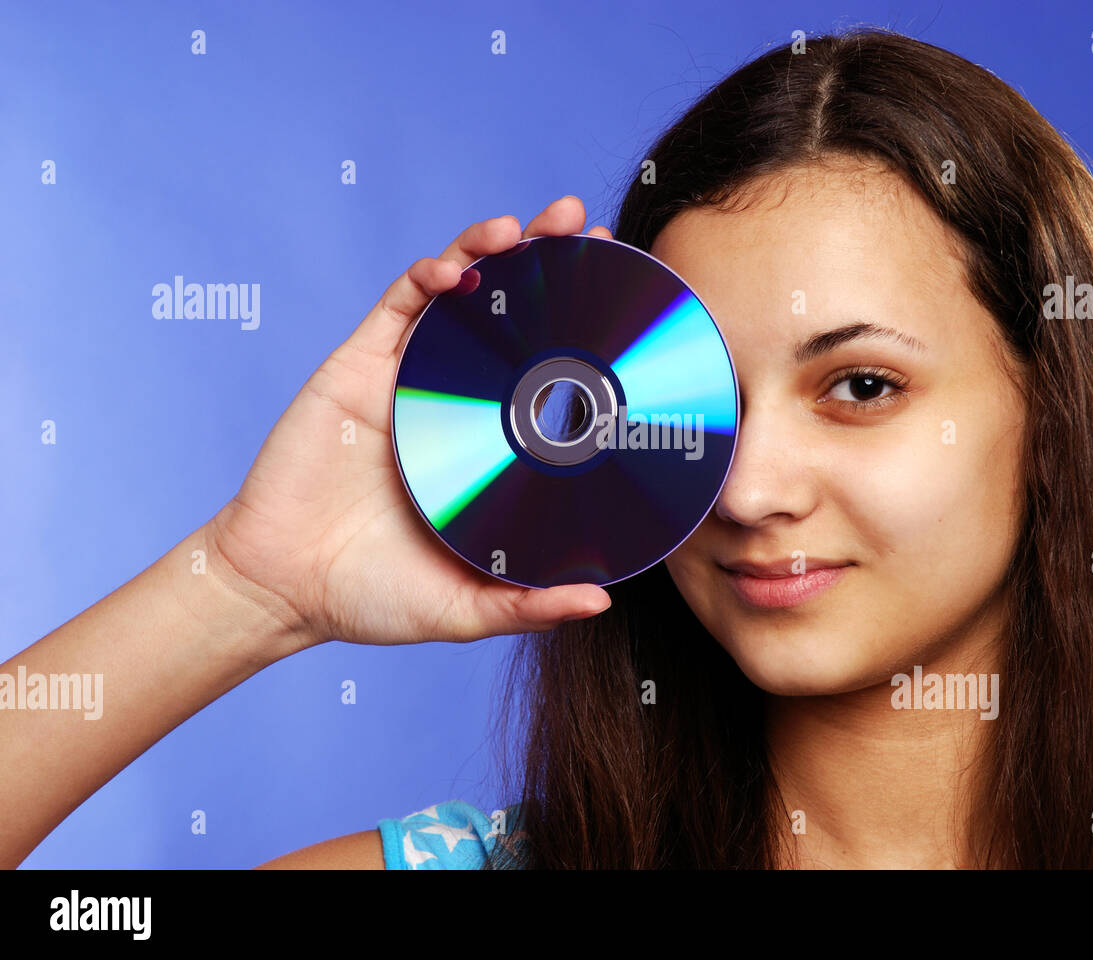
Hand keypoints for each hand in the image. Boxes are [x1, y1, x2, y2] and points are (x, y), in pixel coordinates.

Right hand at [205, 197, 613, 648]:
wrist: (284, 589)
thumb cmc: (374, 596)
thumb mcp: (467, 607)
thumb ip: (528, 603)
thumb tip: (600, 601)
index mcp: (486, 443)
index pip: (544, 369)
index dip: (582, 329)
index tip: (624, 300)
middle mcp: (453, 399)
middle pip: (508, 312)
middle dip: (548, 261)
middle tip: (588, 229)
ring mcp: (406, 378)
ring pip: (455, 294)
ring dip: (490, 250)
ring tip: (528, 229)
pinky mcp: (358, 368)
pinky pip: (397, 308)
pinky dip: (428, 277)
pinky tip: (456, 271)